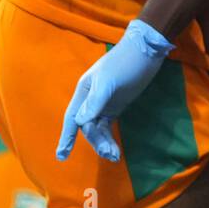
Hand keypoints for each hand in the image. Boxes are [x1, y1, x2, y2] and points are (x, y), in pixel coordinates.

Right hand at [56, 19, 174, 161]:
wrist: (146, 51)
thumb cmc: (125, 62)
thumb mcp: (109, 81)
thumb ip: (95, 101)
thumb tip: (80, 122)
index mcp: (84, 91)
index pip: (72, 118)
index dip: (67, 137)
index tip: (62, 156)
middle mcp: (90, 100)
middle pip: (87, 127)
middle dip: (96, 142)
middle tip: (109, 153)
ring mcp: (103, 104)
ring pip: (98, 130)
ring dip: (104, 143)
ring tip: (115, 156)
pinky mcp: (116, 107)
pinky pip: (108, 127)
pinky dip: (110, 139)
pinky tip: (116, 150)